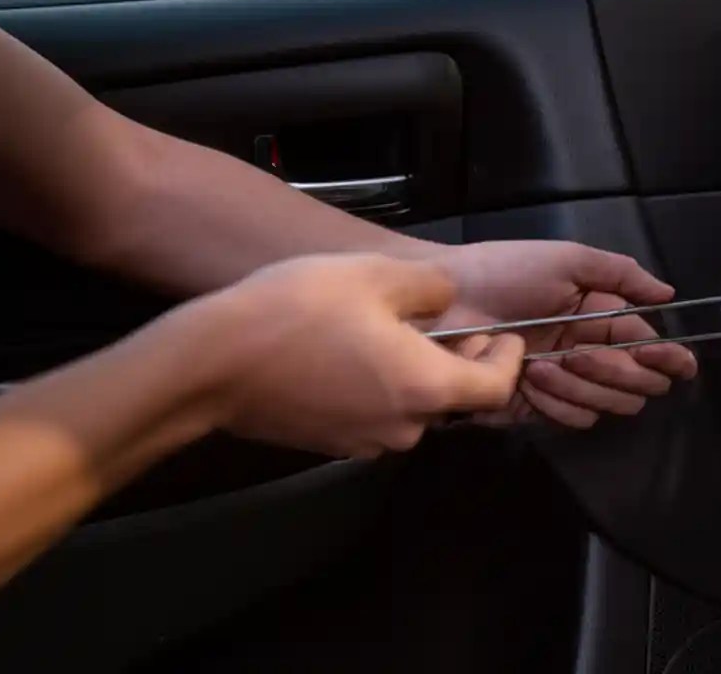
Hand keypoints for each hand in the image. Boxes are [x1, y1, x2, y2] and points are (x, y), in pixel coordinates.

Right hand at [196, 254, 524, 457]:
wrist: (212, 364)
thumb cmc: (300, 311)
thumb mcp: (375, 275)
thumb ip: (430, 287)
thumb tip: (449, 298)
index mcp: (428, 389)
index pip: (496, 389)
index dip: (508, 361)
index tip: (503, 336)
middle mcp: (404, 429)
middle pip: (452, 399)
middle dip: (457, 361)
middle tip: (444, 324)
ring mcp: (363, 443)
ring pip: (409, 407)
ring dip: (413, 374)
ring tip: (389, 331)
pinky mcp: (329, 445)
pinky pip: (371, 415)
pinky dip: (377, 389)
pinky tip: (349, 353)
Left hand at [431, 241, 697, 428]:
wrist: (442, 301)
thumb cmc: (502, 272)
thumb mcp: (566, 259)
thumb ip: (620, 274)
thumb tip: (668, 294)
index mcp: (600, 320)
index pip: (651, 349)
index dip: (669, 360)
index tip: (674, 362)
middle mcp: (587, 356)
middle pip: (636, 387)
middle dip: (617, 373)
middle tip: (581, 353)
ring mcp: (561, 386)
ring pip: (604, 408)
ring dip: (579, 387)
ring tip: (540, 363)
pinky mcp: (533, 409)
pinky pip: (567, 420)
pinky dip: (554, 402)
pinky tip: (527, 379)